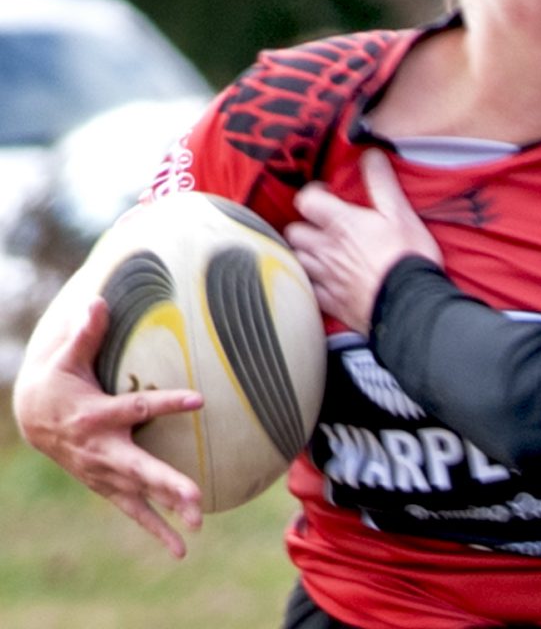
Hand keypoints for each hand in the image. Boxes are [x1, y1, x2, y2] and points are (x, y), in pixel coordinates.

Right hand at [13, 294, 203, 557]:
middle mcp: (100, 450)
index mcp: (95, 415)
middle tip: (196, 498)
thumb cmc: (58, 378)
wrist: (31, 417)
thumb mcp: (65, 356)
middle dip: (167, 483)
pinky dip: (155, 529)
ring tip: (196, 527)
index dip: (167, 403)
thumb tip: (98, 300)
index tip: (200, 400)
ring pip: (138, 496)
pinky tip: (181, 549)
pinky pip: (132, 511)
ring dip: (165, 512)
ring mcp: (103, 473)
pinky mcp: (106, 485)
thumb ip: (85, 332)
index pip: (137, 407)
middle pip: (139, 468)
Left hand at [286, 149, 442, 334]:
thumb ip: (381, 182)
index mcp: (341, 224)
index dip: (313, 194)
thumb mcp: (400, 213)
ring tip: (320, 252)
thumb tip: (370, 153)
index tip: (326, 195)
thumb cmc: (407, 256)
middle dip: (304, 226)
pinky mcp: (330, 303)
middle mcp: (325, 249)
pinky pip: (307, 289)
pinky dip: (310, 282)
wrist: (409, 305)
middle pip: (294, 232)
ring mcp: (325, 278)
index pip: (306, 200)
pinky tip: (323, 281)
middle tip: (321, 226)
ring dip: (304, 254)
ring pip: (296, 260)